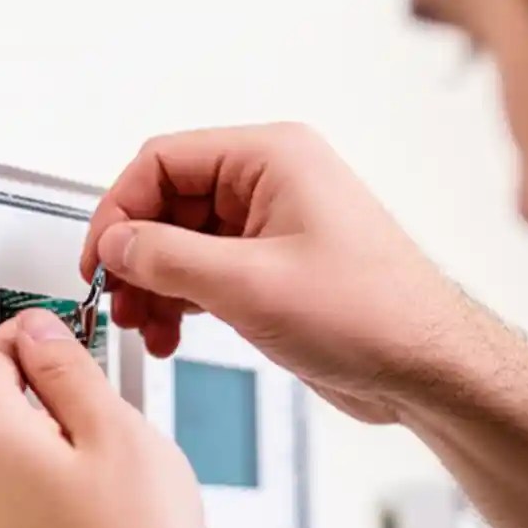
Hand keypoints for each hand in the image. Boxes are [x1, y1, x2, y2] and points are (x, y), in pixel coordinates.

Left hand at [0, 309, 204, 527]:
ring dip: (56, 440)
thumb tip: (41, 332)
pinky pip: (22, 497)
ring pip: (14, 453)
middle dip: (49, 389)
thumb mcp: (116, 430)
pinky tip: (107, 501)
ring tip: (118, 457)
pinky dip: (56, 484)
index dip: (32, 331)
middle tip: (106, 393)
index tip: (64, 329)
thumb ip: (70, 371)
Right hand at [81, 123, 479, 423]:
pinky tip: (174, 334)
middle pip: (171, 203)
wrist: (427, 369)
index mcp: (274, 159)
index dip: (120, 209)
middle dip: (138, 256)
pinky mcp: (279, 271)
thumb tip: (118, 244)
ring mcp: (277, 229)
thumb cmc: (374, 316)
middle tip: (119, 301)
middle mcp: (275, 184)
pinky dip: (185, 301)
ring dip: (158, 286)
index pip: (164, 161)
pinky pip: (211, 273)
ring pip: (186, 243)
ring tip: (147, 327)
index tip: (99, 258)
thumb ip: (168, 259)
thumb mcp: (249, 285)